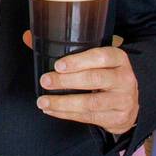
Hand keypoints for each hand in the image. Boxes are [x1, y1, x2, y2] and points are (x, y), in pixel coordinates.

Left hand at [22, 31, 138, 134]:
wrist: (128, 103)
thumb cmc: (104, 75)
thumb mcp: (93, 60)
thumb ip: (63, 48)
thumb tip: (27, 37)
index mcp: (118, 58)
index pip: (101, 56)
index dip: (79, 60)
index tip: (58, 65)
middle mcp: (125, 78)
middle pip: (94, 79)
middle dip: (66, 81)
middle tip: (45, 81)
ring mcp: (123, 100)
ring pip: (91, 102)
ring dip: (63, 103)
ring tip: (43, 101)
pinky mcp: (118, 118)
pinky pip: (89, 117)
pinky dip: (67, 114)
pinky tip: (52, 110)